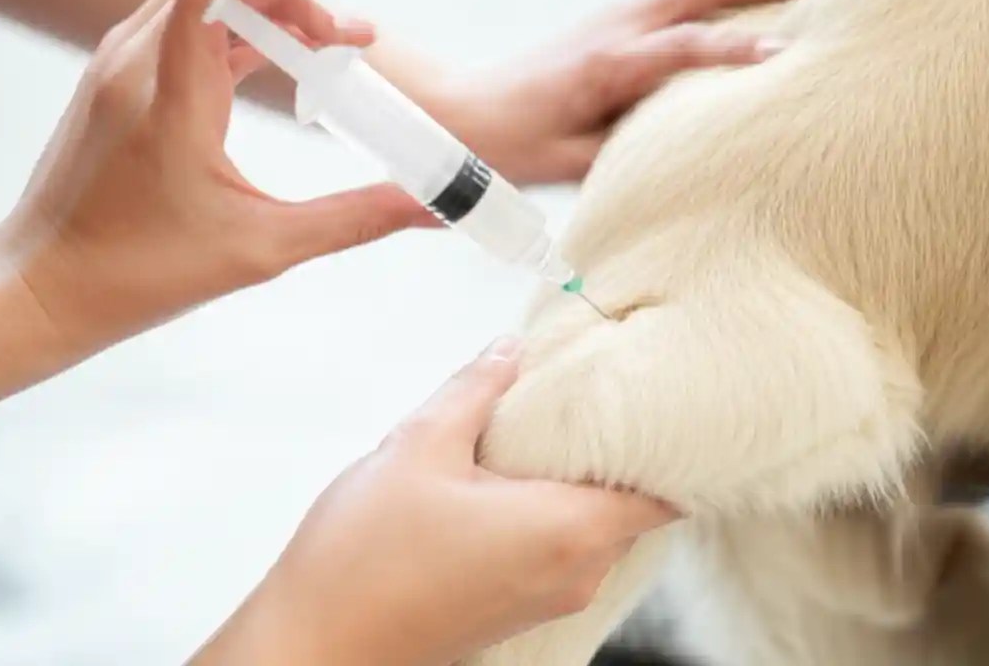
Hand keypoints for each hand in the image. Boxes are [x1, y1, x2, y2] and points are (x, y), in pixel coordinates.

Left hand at [0, 0, 431, 352]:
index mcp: (166, 94)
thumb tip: (425, 209)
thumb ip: (353, 220)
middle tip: (353, 42)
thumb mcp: (262, 248)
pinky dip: (234, 35)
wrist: (44, 290)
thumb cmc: (138, 273)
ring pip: (199, 2)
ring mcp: (117, 70)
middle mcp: (133, 64)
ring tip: (327, 51)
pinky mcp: (114, 86)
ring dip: (267, 15)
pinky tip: (275, 70)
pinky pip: (179, 31)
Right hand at [194, 338, 677, 665]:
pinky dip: (544, 508)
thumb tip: (510, 351)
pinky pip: (558, 547)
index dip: (671, 441)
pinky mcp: (517, 607)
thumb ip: (475, 390)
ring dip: (569, 476)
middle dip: (610, 445)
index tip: (655, 395)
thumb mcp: (419, 447)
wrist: (316, 645)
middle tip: (581, 388)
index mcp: (569, 531)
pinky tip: (497, 474)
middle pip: (629, 502)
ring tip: (529, 424)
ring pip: (590, 523)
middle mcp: (574, 573)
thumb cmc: (364, 560)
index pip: (668, 491)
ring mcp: (547, 596)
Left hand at [432, 0, 822, 184]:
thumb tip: (685, 158)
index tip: (784, 57)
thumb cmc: (509, 143)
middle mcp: (615, 28)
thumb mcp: (566, 165)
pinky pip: (681, 0)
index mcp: (606, 64)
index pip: (685, 46)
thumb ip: (624, 155)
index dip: (736, 51)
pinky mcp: (614, 26)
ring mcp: (615, 20)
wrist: (462, 111)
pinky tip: (755, 7)